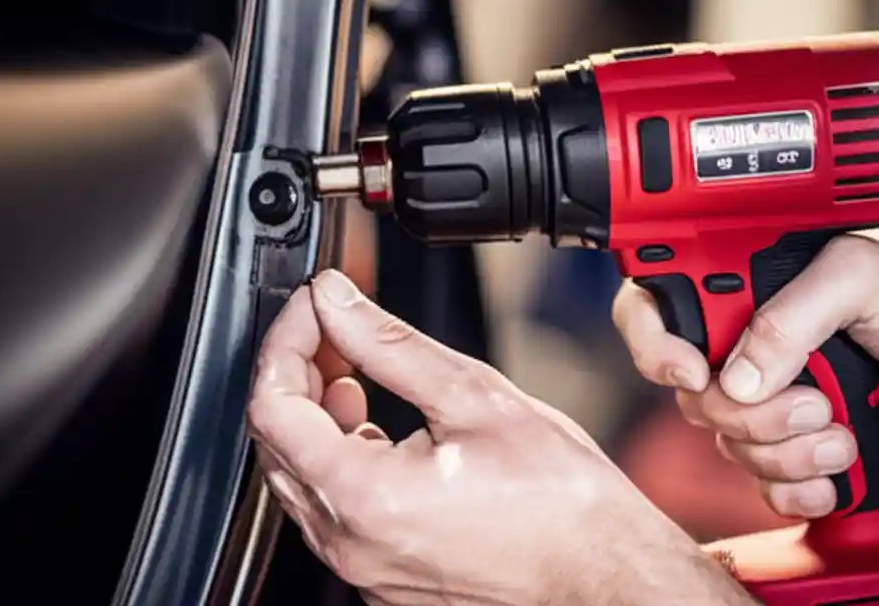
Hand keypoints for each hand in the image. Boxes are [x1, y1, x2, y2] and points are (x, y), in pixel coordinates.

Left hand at [248, 269, 753, 605]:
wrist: (607, 578)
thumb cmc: (564, 506)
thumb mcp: (474, 397)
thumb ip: (390, 343)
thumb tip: (338, 301)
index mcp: (364, 498)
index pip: (271, 403)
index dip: (287, 340)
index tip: (316, 307)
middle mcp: (350, 545)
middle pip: (277, 443)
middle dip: (297, 373)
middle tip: (332, 328)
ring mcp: (365, 570)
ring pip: (303, 479)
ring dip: (316, 418)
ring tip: (353, 373)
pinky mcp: (385, 580)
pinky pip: (335, 513)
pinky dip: (341, 461)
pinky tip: (377, 431)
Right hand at [613, 234, 878, 518]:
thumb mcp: (857, 277)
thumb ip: (792, 316)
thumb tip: (740, 377)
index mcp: (737, 287)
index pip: (651, 311)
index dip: (652, 346)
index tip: (695, 373)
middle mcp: (738, 342)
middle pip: (692, 398)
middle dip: (751, 416)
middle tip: (813, 401)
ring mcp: (765, 395)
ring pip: (729, 445)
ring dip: (786, 451)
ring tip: (840, 431)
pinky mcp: (793, 440)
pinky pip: (761, 482)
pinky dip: (795, 487)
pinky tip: (833, 468)